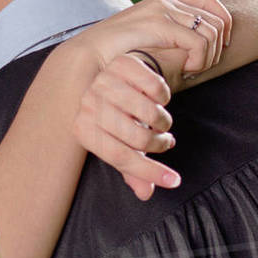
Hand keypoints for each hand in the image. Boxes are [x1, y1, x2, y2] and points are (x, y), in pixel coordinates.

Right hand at [67, 0, 230, 83]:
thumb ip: (173, 38)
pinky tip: (186, 71)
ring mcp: (162, 10)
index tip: (221, 46)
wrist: (91, 55)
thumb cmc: (120, 54)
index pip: (210, 0)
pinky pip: (198, 43)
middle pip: (216, 18)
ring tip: (191, 70)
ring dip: (208, 57)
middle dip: (217, 47)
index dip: (224, 23)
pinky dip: (199, 61)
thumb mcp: (151, 41)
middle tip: (201, 66)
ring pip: (211, 32)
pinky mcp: (159, 24)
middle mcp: (166, 0)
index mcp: (165, 1)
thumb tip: (204, 48)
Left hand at [73, 53, 179, 200]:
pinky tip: (158, 98)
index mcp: (84, 130)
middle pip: (138, 137)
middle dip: (158, 144)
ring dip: (163, 121)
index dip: (149, 172)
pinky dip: (164, 95)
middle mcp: (89, 105)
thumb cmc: (112, 118)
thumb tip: (146, 193)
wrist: (104, 77)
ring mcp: (105, 81)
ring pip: (149, 112)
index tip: (174, 181)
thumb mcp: (117, 143)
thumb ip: (131, 169)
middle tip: (164, 141)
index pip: (120, 157)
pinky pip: (156, 86)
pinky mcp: (122, 63)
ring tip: (161, 121)